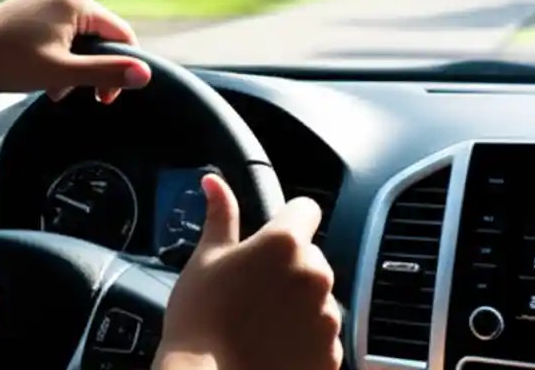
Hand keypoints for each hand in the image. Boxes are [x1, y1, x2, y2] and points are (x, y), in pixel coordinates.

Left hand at [0, 0, 150, 101]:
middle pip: (100, 36)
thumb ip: (105, 73)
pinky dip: (59, 58)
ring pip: (79, 39)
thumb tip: (145, 74)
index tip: (105, 97)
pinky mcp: (32, 11)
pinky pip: (61, 35)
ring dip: (74, 68)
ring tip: (56, 90)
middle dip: (92, 69)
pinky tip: (45, 77)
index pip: (122, 34)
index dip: (122, 68)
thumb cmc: (5, 60)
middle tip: (80, 96)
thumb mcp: (61, 72)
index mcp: (77, 1)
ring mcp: (46, 1)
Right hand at [155, 175, 342, 369]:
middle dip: (289, 268)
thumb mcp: (206, 259)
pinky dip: (305, 338)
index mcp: (285, 244)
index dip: (286, 219)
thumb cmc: (201, 320)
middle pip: (311, 257)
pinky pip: (323, 334)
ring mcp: (327, 317)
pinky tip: (273, 346)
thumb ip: (221, 216)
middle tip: (254, 289)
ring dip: (298, 303)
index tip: (268, 239)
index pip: (306, 209)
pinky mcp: (332, 352)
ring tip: (261, 323)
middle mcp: (315, 275)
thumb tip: (215, 182)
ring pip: (318, 296)